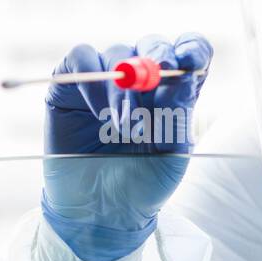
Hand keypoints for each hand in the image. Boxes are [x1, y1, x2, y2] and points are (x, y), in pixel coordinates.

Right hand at [41, 33, 211, 260]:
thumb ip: (179, 113)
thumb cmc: (143, 185)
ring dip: (123, 87)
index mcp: (173, 93)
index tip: (191, 59)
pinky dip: (92, 80)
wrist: (101, 215)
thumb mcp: (172, 153)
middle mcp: (141, 82)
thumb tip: (184, 75)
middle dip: (158, 57)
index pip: (187, 52)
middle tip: (161, 76)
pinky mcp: (70, 87)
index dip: (191, 47)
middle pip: (152, 45)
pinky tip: (99, 113)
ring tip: (125, 126)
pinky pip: (80, 60)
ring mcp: (104, 82)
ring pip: (116, 54)